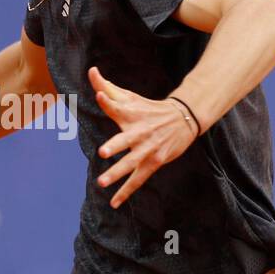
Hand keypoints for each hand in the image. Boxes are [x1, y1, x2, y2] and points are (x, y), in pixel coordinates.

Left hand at [89, 65, 197, 208]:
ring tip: (101, 182)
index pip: (116, 106)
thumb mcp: (130, 97)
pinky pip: (137, 180)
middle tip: (103, 152)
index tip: (101, 96)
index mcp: (130, 114)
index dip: (108, 101)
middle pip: (125, 140)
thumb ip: (107, 87)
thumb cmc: (149, 108)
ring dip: (117, 174)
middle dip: (115, 146)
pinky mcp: (154, 162)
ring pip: (130, 164)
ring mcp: (146, 149)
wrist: (182, 119)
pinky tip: (113, 203)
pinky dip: (125, 192)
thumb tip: (91, 71)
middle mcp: (138, 132)